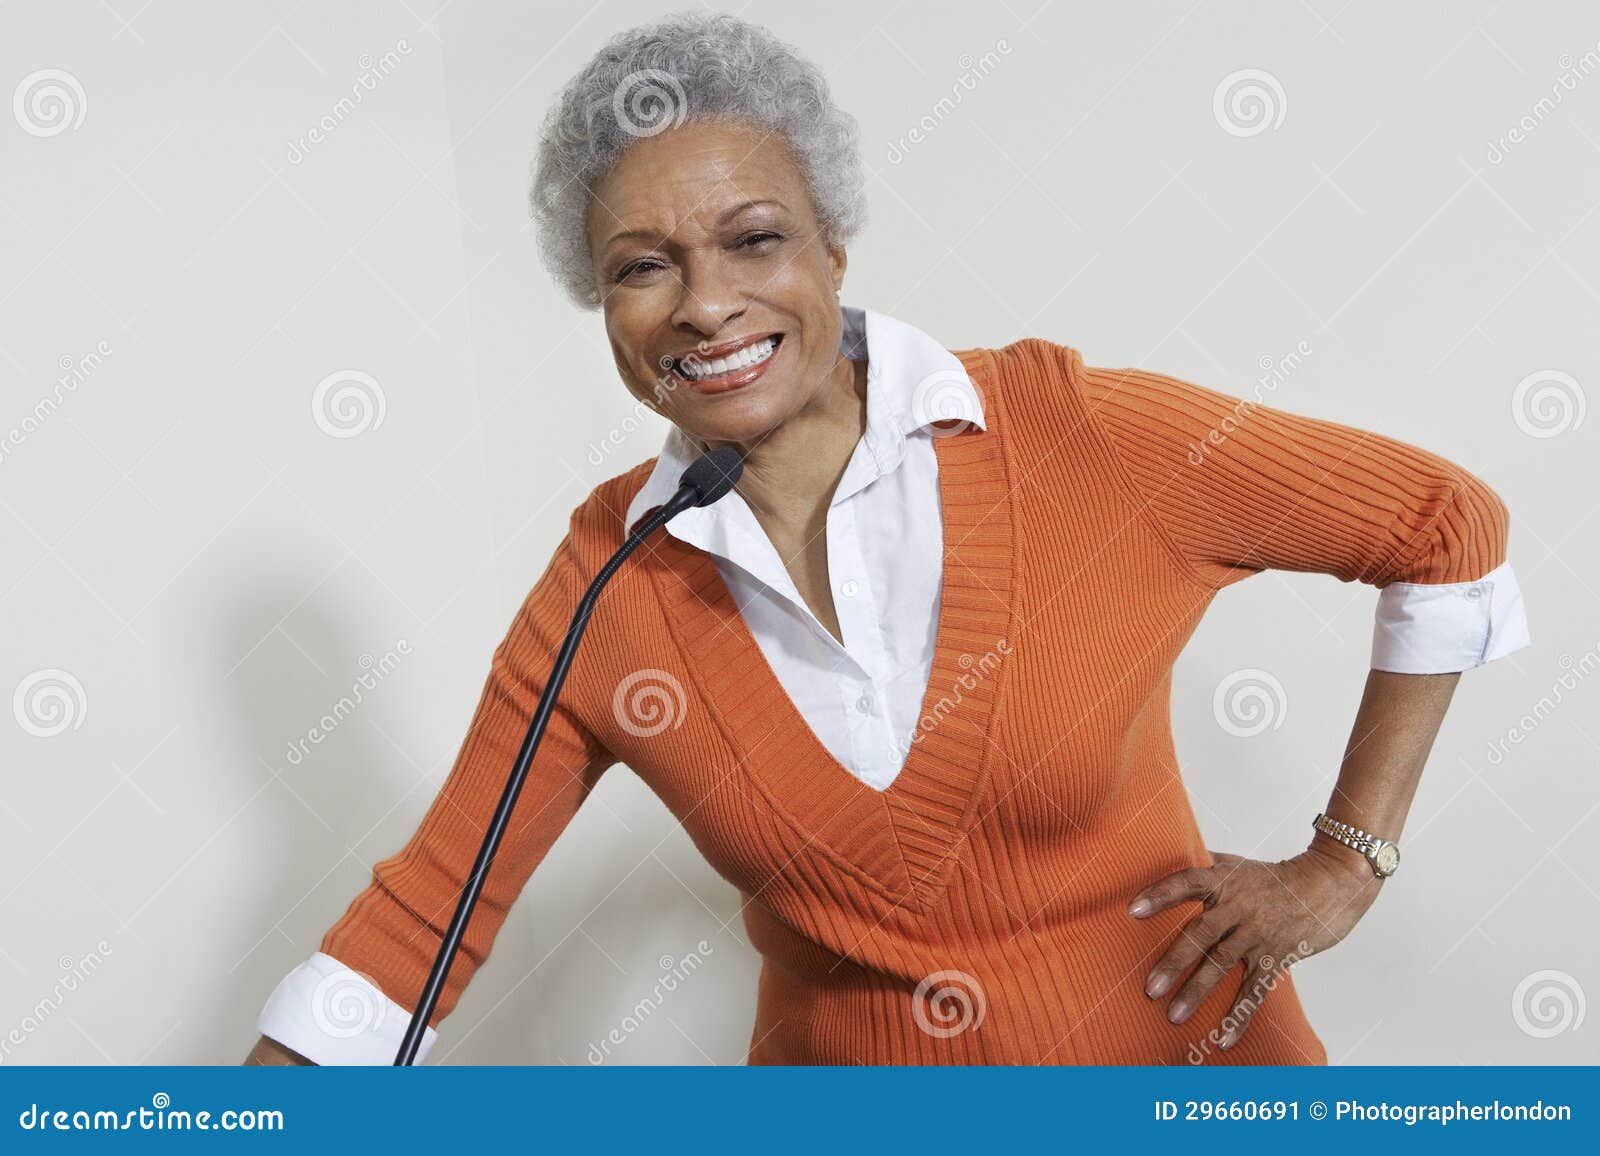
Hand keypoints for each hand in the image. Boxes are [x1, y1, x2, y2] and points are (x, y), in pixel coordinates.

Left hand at [1128, 842, 1381, 1048]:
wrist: (1328, 884)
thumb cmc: (1272, 876)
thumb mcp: (1236, 864)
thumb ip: (1202, 864)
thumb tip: (1162, 853)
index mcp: (1224, 880)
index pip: (1187, 882)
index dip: (1160, 894)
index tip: (1132, 910)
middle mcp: (1240, 906)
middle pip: (1202, 933)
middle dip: (1174, 962)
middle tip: (1150, 988)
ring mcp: (1259, 933)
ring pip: (1223, 964)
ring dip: (1197, 992)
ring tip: (1173, 1016)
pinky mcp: (1278, 956)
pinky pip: (1256, 990)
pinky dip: (1240, 1016)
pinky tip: (1223, 1038)